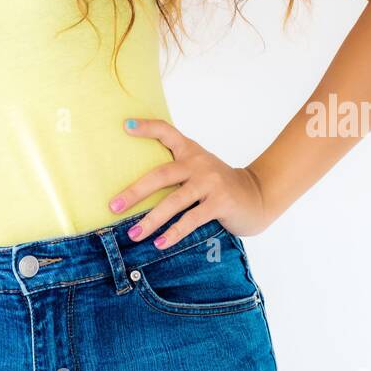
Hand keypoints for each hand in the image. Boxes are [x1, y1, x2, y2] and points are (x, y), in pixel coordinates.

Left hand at [109, 118, 271, 248]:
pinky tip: (159, 243)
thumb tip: (136, 189)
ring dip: (151, 220)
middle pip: (161, 175)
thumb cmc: (218, 185)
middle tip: (114, 206)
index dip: (147, 127)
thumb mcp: (199, 169)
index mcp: (190, 151)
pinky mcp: (220, 203)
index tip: (126, 127)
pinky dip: (174, 233)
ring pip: (174, 202)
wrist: (257, 196)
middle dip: (135, 192)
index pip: (167, 132)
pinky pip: (192, 219)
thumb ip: (176, 170)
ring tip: (133, 234)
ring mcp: (210, 183)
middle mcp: (198, 163)